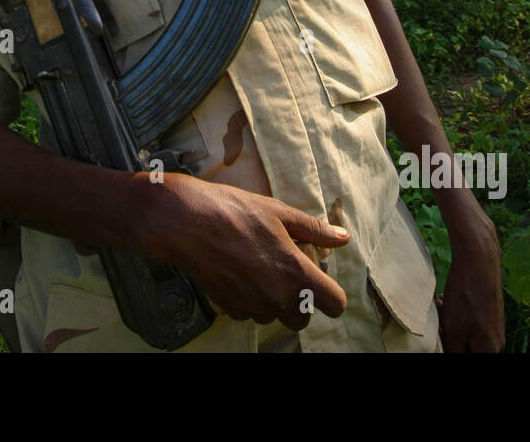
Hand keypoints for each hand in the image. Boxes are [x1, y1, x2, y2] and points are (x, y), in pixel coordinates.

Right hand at [141, 174, 348, 329]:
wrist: (185, 222)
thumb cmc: (234, 211)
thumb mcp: (279, 212)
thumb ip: (315, 230)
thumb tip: (344, 238)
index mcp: (296, 272)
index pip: (335, 305)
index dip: (331, 294)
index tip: (320, 282)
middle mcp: (278, 296)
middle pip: (303, 318)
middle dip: (298, 300)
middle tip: (284, 272)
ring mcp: (253, 306)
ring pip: (274, 315)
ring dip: (271, 299)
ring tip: (255, 266)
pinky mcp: (230, 308)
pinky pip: (249, 313)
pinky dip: (247, 299)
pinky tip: (237, 273)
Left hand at [437, 201, 504, 350]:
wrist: (479, 262)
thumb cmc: (465, 297)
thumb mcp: (453, 330)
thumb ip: (454, 350)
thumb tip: (449, 354)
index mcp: (489, 351)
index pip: (467, 359)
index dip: (451, 349)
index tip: (444, 337)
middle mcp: (497, 342)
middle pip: (467, 348)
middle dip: (449, 338)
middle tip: (439, 323)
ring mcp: (495, 327)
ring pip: (467, 334)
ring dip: (451, 325)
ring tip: (441, 308)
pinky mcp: (491, 314)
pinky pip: (471, 322)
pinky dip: (457, 315)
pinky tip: (446, 301)